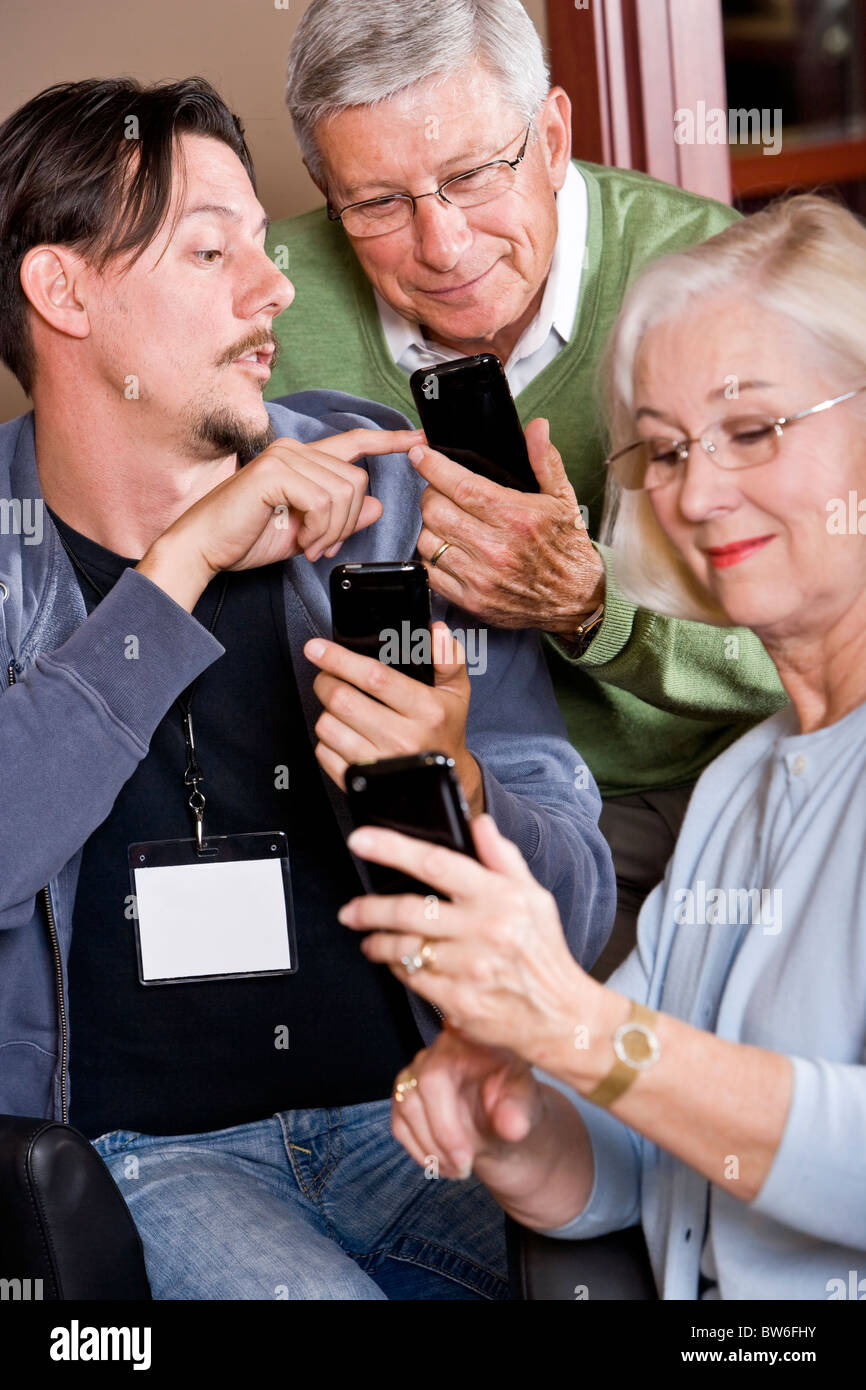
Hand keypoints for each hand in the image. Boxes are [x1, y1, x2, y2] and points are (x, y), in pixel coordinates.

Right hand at [137, 426, 422, 610]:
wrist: (204, 549)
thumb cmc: (246, 538)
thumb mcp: (307, 531)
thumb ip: (340, 516)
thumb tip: (376, 504)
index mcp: (302, 459)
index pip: (354, 443)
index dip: (389, 441)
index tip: (419, 440)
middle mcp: (294, 449)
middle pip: (357, 480)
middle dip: (348, 522)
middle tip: (323, 545)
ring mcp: (284, 457)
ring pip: (344, 492)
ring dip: (333, 530)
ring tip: (309, 545)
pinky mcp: (275, 472)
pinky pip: (324, 502)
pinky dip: (320, 530)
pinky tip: (303, 541)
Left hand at [305, 622, 483, 813]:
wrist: (447, 782)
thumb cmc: (445, 730)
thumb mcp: (456, 692)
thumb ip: (449, 657)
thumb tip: (437, 631)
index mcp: (427, 711)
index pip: (374, 677)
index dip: (339, 659)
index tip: (316, 648)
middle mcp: (404, 740)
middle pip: (342, 701)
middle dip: (326, 681)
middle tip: (328, 676)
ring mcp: (382, 765)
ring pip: (328, 727)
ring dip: (326, 711)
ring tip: (341, 707)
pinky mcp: (362, 783)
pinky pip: (324, 754)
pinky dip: (326, 739)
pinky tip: (344, 733)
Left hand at [338, 812, 604, 1065]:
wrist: (562, 1015)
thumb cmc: (544, 952)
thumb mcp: (534, 897)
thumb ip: (502, 858)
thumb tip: (479, 823)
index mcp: (498, 896)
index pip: (435, 862)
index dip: (392, 848)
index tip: (361, 840)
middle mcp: (482, 928)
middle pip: (408, 909)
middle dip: (368, 908)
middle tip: (350, 910)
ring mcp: (469, 967)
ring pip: (403, 947)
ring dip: (377, 942)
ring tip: (369, 938)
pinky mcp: (459, 1000)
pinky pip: (412, 979)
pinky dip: (398, 968)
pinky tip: (397, 963)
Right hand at [390, 1027, 544, 1179]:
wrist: (504, 1112)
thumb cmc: (516, 1099)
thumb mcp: (528, 1102)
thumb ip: (521, 1110)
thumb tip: (512, 1126)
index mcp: (465, 1042)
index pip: (437, 1076)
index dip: (446, 1122)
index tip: (466, 1157)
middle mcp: (435, 1050)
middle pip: (417, 1094)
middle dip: (440, 1139)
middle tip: (464, 1168)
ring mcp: (416, 1071)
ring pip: (405, 1110)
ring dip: (430, 1149)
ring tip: (459, 1169)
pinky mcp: (405, 1093)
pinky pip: (400, 1126)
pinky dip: (420, 1151)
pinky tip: (445, 1162)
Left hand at [410, 418, 604, 635]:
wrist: (577, 600)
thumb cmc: (566, 547)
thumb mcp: (562, 498)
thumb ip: (544, 460)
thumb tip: (537, 426)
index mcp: (517, 518)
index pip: (461, 486)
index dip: (434, 467)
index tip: (420, 455)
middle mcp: (497, 549)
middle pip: (435, 511)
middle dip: (431, 494)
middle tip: (441, 491)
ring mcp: (481, 578)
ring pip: (427, 541)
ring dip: (431, 526)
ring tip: (447, 521)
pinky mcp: (471, 601)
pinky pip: (430, 572)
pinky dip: (432, 557)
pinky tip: (449, 548)